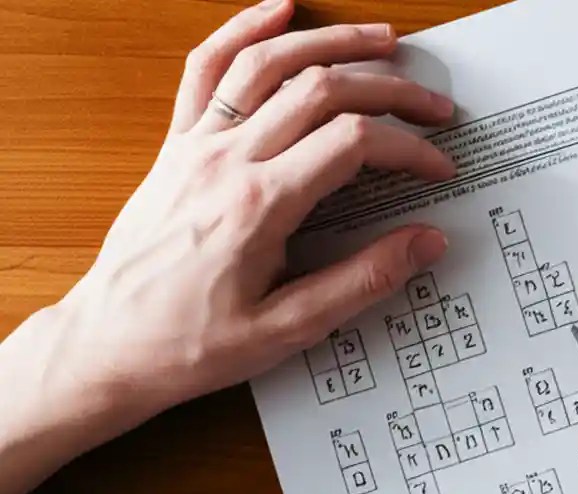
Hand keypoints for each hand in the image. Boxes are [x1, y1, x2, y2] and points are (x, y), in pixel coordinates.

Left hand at [48, 0, 454, 429]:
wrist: (107, 345)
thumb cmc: (190, 344)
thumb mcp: (287, 330)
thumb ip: (362, 281)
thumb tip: (425, 243)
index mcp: (259, 205)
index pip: (353, 144)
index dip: (409, 147)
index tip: (438, 166)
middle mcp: (226, 161)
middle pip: (321, 90)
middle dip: (390, 89)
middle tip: (433, 106)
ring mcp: (196, 145)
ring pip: (269, 64)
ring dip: (330, 42)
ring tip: (381, 40)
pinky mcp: (177, 146)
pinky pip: (207, 69)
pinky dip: (244, 31)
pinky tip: (279, 12)